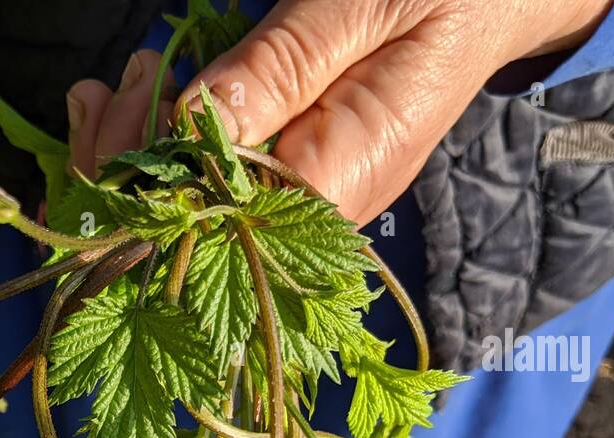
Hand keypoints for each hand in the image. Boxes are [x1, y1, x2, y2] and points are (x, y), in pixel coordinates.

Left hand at [67, 0, 612, 222]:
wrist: (495, 1)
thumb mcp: (366, 8)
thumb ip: (285, 66)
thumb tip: (194, 119)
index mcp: (339, 186)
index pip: (217, 224)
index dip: (152, 178)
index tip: (133, 92)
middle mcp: (308, 218)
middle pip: (184, 238)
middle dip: (124, 168)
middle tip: (118, 81)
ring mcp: (290, 206)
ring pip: (179, 218)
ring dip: (128, 154)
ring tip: (120, 81)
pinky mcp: (277, 182)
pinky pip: (199, 186)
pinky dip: (152, 147)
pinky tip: (133, 100)